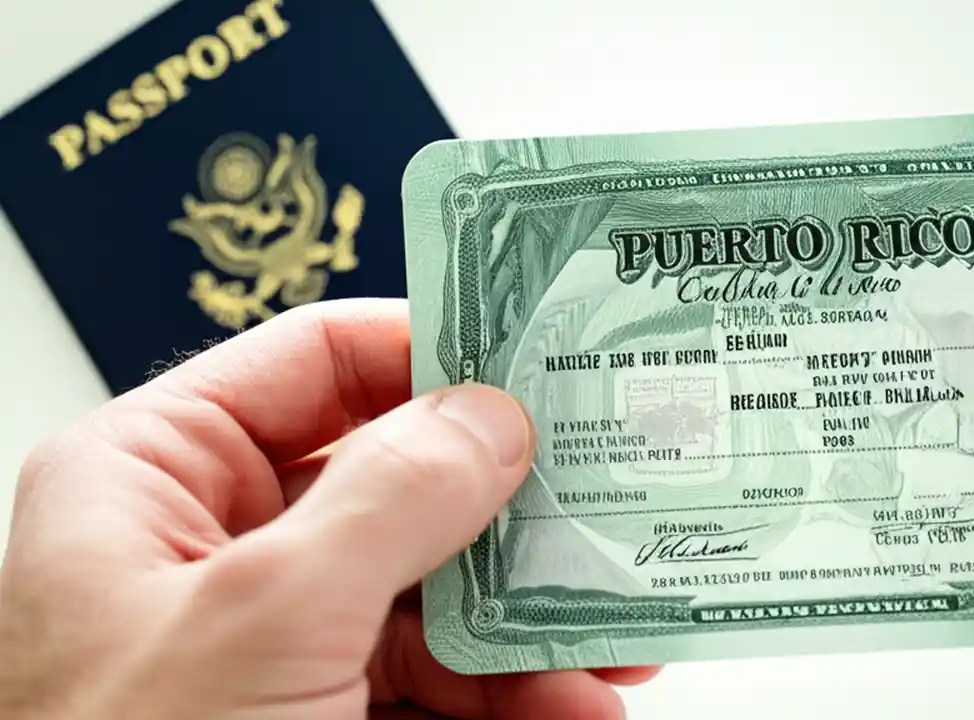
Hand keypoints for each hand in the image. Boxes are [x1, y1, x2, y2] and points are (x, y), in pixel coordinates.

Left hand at [0, 300, 657, 719]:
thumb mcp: (265, 620)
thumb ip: (389, 501)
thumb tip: (489, 418)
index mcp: (155, 478)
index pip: (316, 361)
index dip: (434, 348)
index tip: (543, 361)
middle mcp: (216, 545)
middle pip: (398, 482)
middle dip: (510, 513)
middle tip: (605, 502)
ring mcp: (273, 636)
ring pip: (433, 591)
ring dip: (530, 622)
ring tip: (611, 642)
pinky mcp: (316, 711)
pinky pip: (434, 679)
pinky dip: (510, 694)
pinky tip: (570, 705)